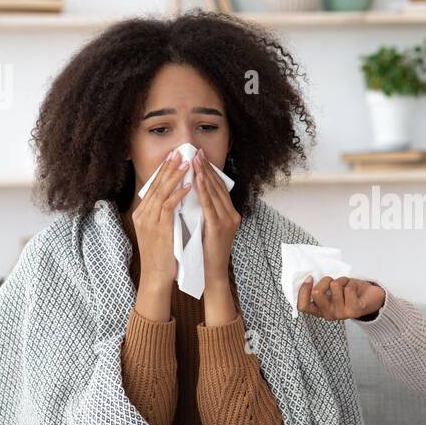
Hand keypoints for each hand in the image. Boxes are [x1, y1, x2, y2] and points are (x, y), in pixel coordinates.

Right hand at [129, 148, 191, 287]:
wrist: (156, 276)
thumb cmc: (162, 256)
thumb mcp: (160, 231)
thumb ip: (163, 216)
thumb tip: (174, 201)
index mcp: (142, 214)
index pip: (153, 187)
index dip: (163, 171)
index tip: (173, 158)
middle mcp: (143, 214)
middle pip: (156, 185)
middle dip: (168, 167)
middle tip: (179, 152)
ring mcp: (149, 221)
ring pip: (162, 192)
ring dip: (175, 176)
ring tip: (186, 163)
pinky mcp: (159, 228)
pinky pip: (169, 206)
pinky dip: (179, 194)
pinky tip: (189, 186)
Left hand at [193, 147, 240, 277]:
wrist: (211, 273)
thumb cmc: (206, 252)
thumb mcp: (208, 227)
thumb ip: (205, 212)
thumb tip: (193, 193)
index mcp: (230, 214)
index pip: (219, 188)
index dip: (209, 171)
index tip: (199, 156)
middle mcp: (232, 215)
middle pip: (219, 186)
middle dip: (207, 167)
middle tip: (196, 151)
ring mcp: (227, 221)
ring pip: (215, 192)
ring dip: (204, 174)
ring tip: (195, 159)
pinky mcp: (219, 227)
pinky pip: (210, 205)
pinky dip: (204, 191)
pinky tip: (197, 179)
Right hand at [297, 276, 384, 320]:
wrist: (370, 298)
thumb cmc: (349, 292)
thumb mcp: (330, 290)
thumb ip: (321, 287)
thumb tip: (310, 276)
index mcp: (319, 310)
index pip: (303, 306)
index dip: (303, 290)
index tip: (310, 278)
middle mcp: (328, 314)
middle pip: (317, 293)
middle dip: (324, 280)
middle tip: (332, 280)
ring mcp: (341, 314)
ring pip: (334, 286)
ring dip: (341, 281)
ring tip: (346, 286)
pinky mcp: (354, 310)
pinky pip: (348, 288)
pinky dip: (351, 283)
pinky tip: (354, 289)